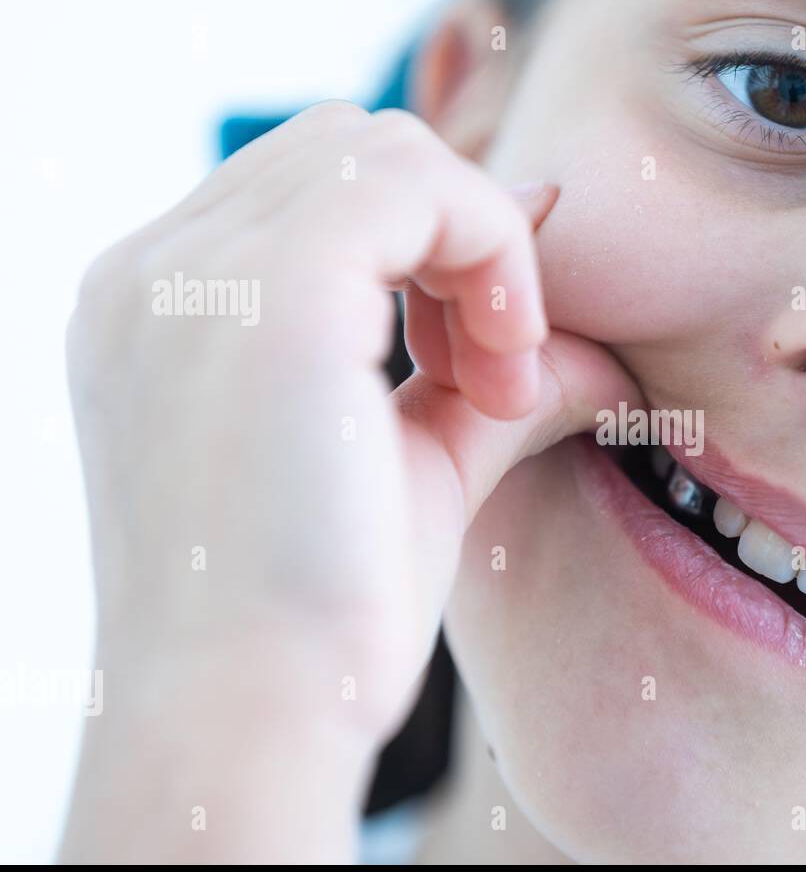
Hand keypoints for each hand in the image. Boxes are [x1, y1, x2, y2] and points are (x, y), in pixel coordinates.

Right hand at [61, 102, 639, 859]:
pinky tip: (500, 366)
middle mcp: (153, 274)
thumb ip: (480, 379)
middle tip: (494, 372)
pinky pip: (415, 185)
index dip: (432, 248)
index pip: (314, 197)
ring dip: (479, 249)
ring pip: (385, 152)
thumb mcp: (409, 467)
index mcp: (162, 313)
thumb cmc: (319, 619)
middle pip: (348, 152)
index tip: (493, 351)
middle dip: (454, 240)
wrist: (256, 719)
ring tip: (495, 385)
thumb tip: (586, 347)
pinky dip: (490, 251)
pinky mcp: (264, 289)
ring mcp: (194, 271)